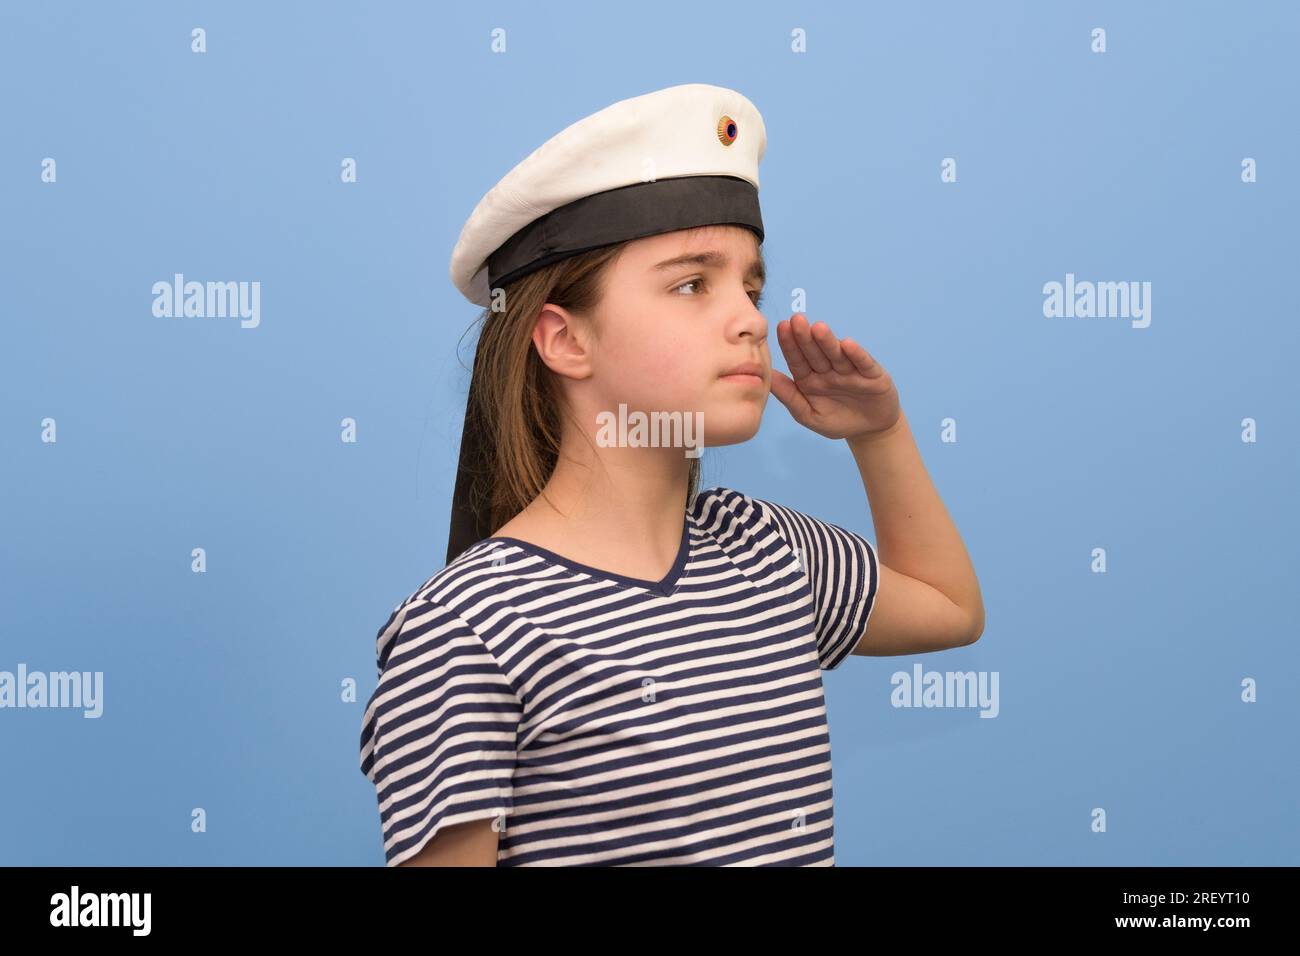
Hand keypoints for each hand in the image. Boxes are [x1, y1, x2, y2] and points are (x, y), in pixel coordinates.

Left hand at [769, 313, 900, 440]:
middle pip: (815, 352)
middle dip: (805, 337)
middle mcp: (828, 371)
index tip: (781, 327)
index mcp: (809, 379)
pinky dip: (856, 355)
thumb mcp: (808, 414)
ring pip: (837, 354)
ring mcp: (850, 371)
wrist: (870, 431)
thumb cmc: (837, 422)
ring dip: (828, 342)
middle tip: (796, 320)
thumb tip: (768, 376)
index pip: (797, 360)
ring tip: (818, 328)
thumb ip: (789, 396)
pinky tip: (848, 345)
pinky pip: (863, 363)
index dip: (789, 344)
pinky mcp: (872, 375)